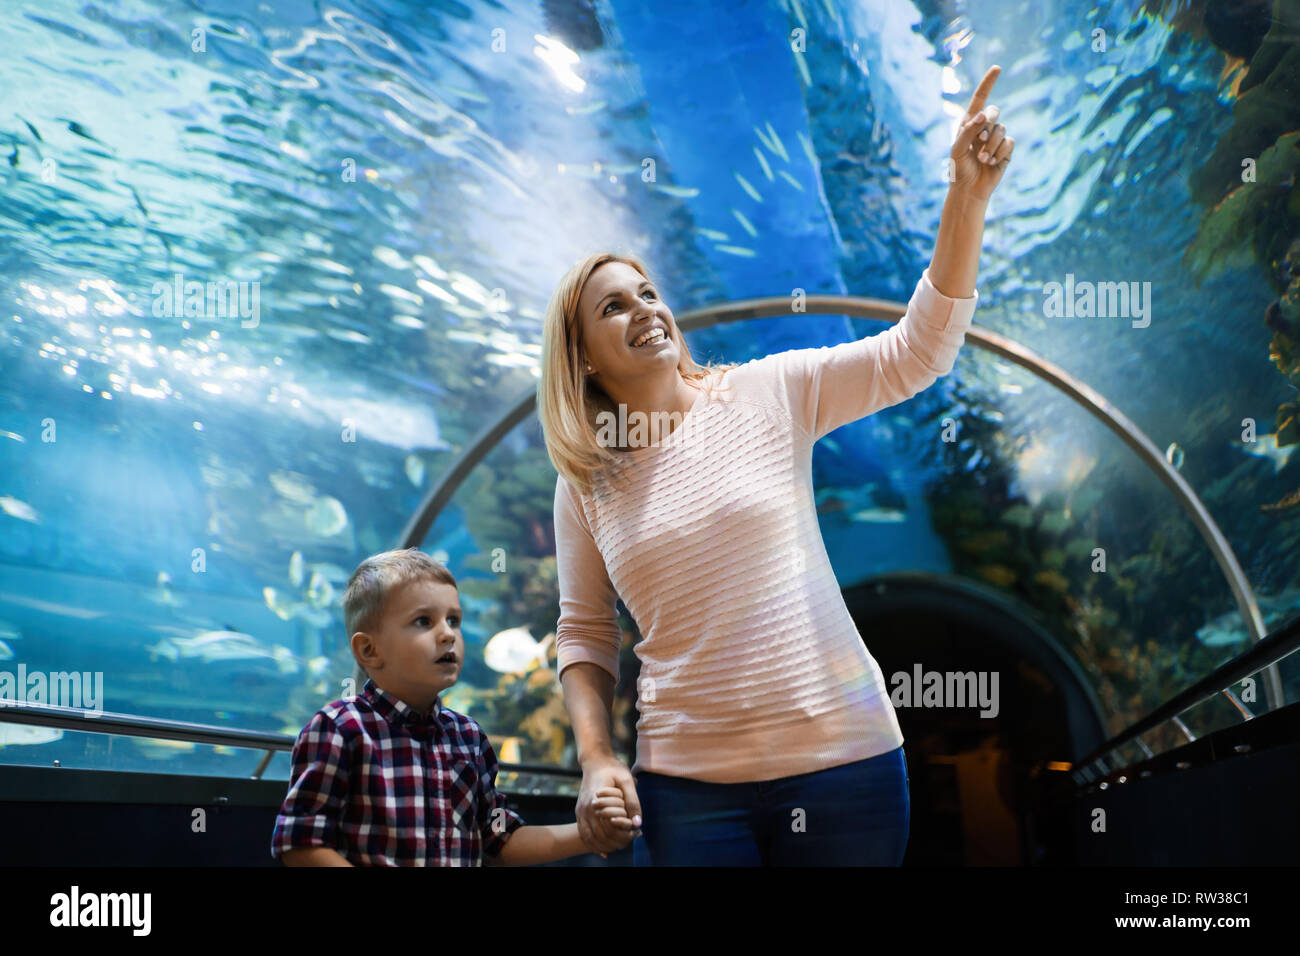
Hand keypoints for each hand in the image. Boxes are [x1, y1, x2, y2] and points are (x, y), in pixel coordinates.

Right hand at [576, 757, 642, 857]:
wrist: (594, 760)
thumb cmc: (613, 768)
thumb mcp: (627, 780)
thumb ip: (633, 802)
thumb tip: (638, 823)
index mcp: (597, 802)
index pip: (611, 828)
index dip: (625, 833)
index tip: (638, 832)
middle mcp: (586, 809)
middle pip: (601, 836)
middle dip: (617, 841)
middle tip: (632, 839)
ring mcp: (580, 812)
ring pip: (590, 838)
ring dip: (605, 845)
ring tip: (621, 844)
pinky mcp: (579, 812)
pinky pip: (584, 834)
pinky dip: (593, 843)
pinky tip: (604, 848)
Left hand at [949, 65, 1013, 200]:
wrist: (969, 189)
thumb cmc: (959, 168)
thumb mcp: (957, 148)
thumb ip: (968, 130)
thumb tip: (982, 114)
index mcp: (970, 123)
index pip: (980, 98)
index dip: (988, 83)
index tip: (997, 68)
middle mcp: (984, 127)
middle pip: (993, 111)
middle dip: (988, 122)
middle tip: (980, 138)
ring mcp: (996, 138)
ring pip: (1001, 130)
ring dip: (990, 146)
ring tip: (981, 159)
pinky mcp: (1006, 150)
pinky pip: (1008, 143)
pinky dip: (999, 153)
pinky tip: (990, 163)